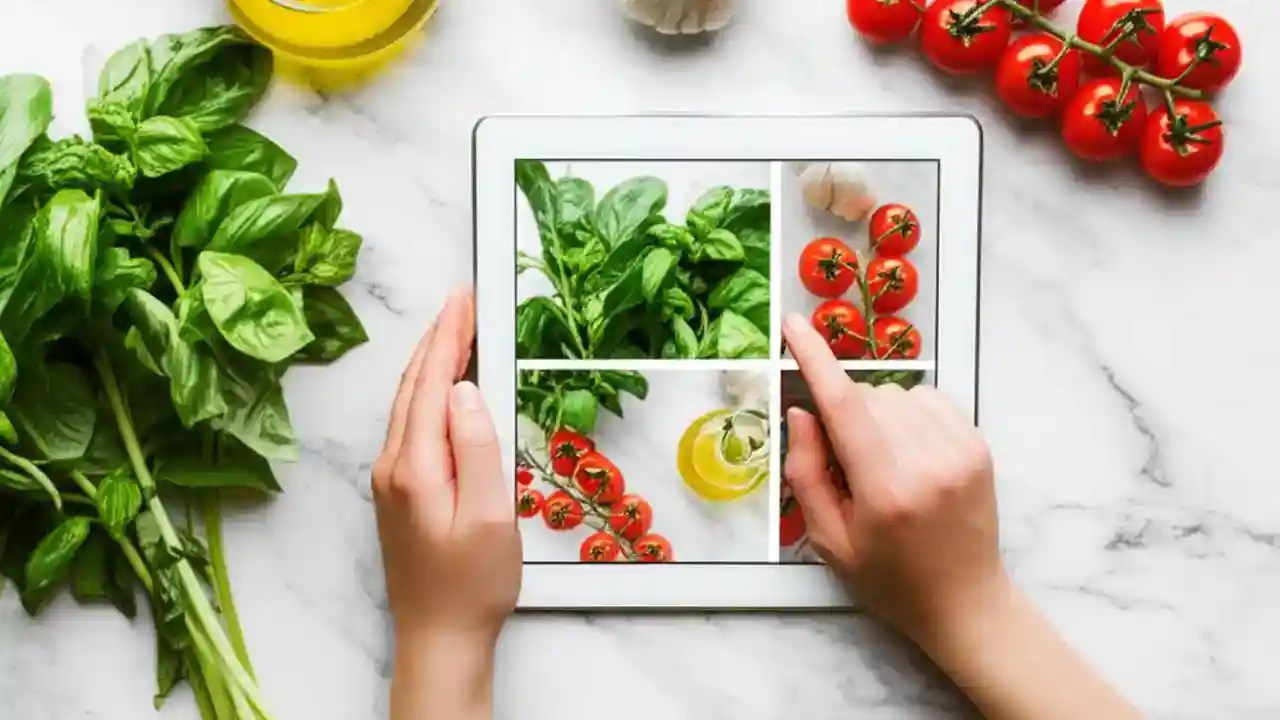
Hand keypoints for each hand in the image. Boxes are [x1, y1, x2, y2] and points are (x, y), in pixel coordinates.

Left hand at [373, 289, 520, 646]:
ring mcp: (391, 481)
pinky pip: (409, 426)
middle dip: (437, 339)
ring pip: (408, 404)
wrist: (439, 638)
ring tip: (453, 331)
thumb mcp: (491, 515)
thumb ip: (477, 447)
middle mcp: (393, 468)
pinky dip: (425, 394)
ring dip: (429, 364)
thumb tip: (464, 390)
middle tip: (460, 302)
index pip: (432, 384)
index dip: (448, 337)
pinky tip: (440, 389)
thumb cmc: (472, 585)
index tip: (462, 300)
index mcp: (416, 467)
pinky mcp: (398, 493)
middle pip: (413, 387)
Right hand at [782, 312, 1003, 644]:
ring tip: (880, 463)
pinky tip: (907, 453)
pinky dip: (906, 415)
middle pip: (867, 397)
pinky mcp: (977, 445)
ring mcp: (959, 450)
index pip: (844, 405)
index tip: (793, 325)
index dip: (814, 358)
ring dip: (876, 415)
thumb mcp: (829, 540)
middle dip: (844, 416)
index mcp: (885, 490)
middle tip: (846, 465)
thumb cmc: (889, 578)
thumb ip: (806, 473)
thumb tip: (801, 411)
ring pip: (896, 394)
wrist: (965, 602)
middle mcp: (927, 462)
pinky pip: (927, 400)